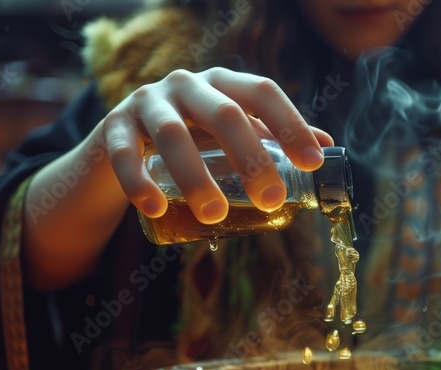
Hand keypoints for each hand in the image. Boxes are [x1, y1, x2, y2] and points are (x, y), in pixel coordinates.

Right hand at [100, 67, 333, 221]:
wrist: (121, 140)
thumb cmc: (191, 135)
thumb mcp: (230, 132)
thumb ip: (272, 136)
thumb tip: (328, 148)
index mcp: (222, 83)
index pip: (262, 92)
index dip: (291, 124)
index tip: (313, 162)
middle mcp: (185, 85)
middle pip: (224, 114)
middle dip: (251, 157)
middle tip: (270, 200)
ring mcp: (146, 103)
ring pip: (172, 134)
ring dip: (196, 177)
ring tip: (215, 215)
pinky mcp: (112, 128)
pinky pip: (123, 153)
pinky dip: (138, 182)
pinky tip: (156, 207)